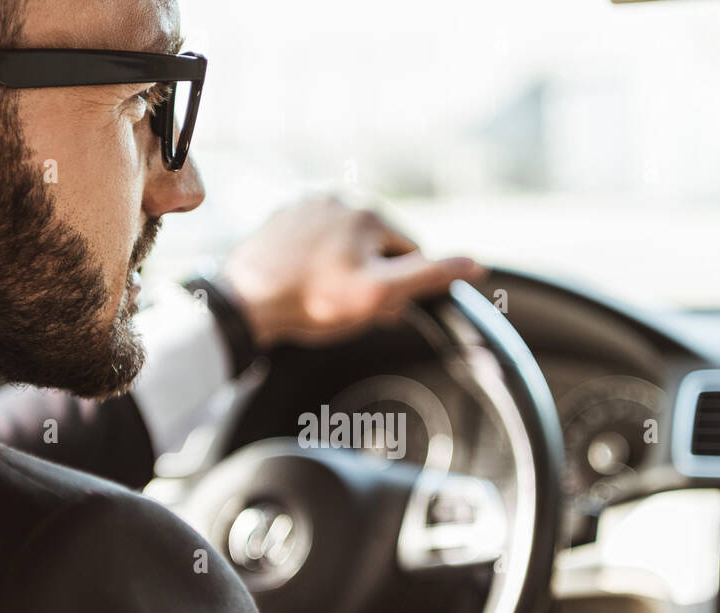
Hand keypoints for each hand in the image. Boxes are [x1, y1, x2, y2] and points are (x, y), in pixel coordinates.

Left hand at [216, 195, 485, 348]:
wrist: (244, 302)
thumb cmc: (312, 302)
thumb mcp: (379, 295)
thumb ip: (428, 276)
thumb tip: (475, 264)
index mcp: (370, 211)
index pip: (411, 252)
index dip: (403, 286)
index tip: (381, 308)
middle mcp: (340, 196)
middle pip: (379, 245)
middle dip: (374, 276)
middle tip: (349, 307)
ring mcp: (308, 204)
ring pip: (348, 242)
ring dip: (346, 268)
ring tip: (322, 297)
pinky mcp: (283, 217)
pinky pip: (317, 240)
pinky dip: (318, 260)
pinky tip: (304, 282)